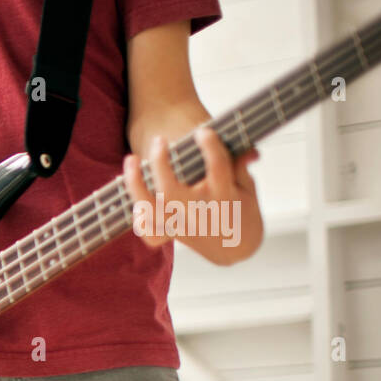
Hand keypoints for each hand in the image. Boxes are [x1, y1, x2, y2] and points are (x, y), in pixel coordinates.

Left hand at [123, 126, 262, 264]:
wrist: (236, 249)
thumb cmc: (242, 210)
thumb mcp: (247, 186)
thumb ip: (240, 166)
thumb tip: (249, 151)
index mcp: (224, 197)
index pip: (217, 169)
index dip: (210, 147)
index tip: (203, 132)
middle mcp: (199, 212)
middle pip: (170, 189)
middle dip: (160, 163)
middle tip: (159, 140)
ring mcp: (181, 224)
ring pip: (151, 207)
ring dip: (136, 183)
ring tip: (131, 158)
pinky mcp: (172, 233)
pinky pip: (148, 230)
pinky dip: (139, 215)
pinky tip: (135, 195)